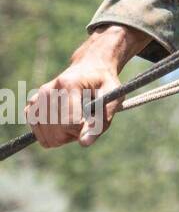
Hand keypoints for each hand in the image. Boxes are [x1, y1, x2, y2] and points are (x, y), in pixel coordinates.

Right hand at [25, 24, 148, 147]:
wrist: (90, 68)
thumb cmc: (104, 84)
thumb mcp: (113, 98)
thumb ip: (101, 120)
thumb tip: (84, 143)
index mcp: (69, 85)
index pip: (70, 123)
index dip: (84, 129)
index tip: (92, 119)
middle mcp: (48, 90)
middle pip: (57, 132)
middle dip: (75, 133)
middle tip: (85, 119)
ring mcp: (37, 97)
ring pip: (46, 136)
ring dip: (63, 135)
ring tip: (75, 119)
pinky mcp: (31, 105)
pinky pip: (38, 132)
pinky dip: (50, 133)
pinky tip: (62, 121)